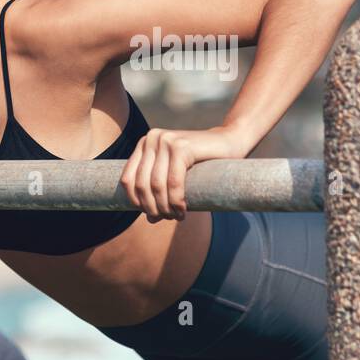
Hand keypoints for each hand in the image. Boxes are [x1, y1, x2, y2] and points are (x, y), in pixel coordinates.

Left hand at [120, 126, 249, 221]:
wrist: (231, 141)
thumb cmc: (202, 162)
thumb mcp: (173, 172)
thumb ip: (159, 189)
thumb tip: (148, 219)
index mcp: (145, 143)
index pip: (128, 179)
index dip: (136, 201)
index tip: (150, 214)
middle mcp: (152, 139)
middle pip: (141, 183)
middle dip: (151, 207)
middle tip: (164, 218)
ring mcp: (166, 140)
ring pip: (156, 185)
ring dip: (164, 207)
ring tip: (175, 217)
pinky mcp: (182, 147)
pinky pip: (173, 182)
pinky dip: (176, 200)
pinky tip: (182, 210)